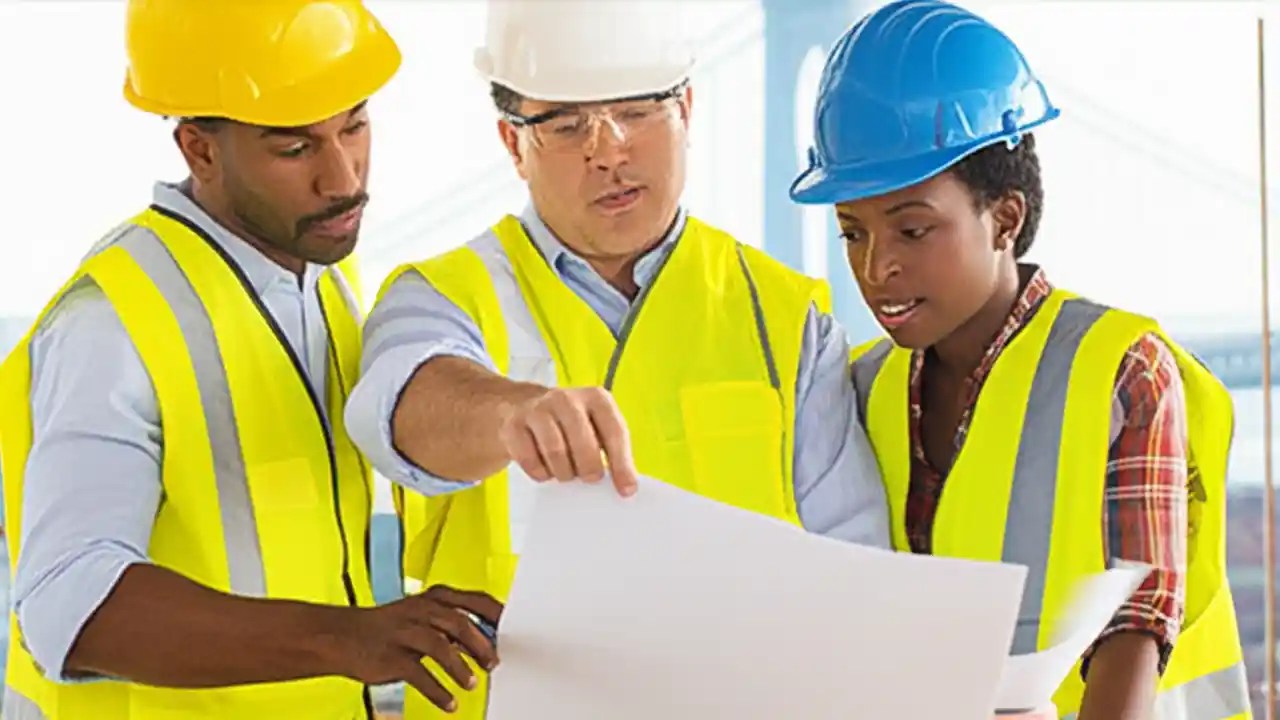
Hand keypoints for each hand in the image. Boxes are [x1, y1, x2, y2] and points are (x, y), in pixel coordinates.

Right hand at [337, 585, 502, 711]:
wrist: (342, 636)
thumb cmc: (389, 627)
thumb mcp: (422, 617)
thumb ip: (452, 624)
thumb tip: (486, 641)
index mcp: (433, 598)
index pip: (474, 600)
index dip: (496, 616)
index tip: (513, 631)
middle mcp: (420, 611)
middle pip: (459, 622)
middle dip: (480, 645)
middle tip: (493, 663)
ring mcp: (404, 633)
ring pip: (439, 645)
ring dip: (459, 667)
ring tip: (470, 683)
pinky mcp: (390, 657)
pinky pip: (419, 675)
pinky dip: (438, 691)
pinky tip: (449, 703)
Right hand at [499, 386, 639, 495]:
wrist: (520, 405)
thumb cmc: (569, 425)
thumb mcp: (594, 427)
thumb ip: (610, 450)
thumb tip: (625, 486)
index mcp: (596, 398)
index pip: (615, 432)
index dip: (622, 464)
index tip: (626, 490)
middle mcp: (567, 399)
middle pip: (583, 442)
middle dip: (589, 468)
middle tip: (589, 478)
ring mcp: (537, 409)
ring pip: (556, 452)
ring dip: (564, 472)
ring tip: (566, 473)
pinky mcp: (514, 425)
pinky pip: (530, 459)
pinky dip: (540, 473)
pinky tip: (545, 469)